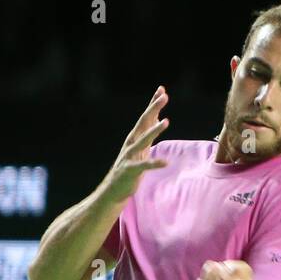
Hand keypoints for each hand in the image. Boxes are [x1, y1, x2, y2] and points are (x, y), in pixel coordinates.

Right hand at [99, 86, 170, 203]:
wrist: (113, 189)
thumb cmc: (130, 168)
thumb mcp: (142, 148)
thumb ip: (149, 133)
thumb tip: (158, 117)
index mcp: (135, 137)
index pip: (145, 117)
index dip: (153, 103)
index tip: (161, 90)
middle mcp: (131, 143)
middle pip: (143, 122)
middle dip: (154, 108)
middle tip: (165, 97)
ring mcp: (130, 156)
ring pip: (143, 140)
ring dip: (154, 130)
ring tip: (167, 121)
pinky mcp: (131, 170)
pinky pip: (144, 166)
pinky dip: (155, 163)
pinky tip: (166, 163)